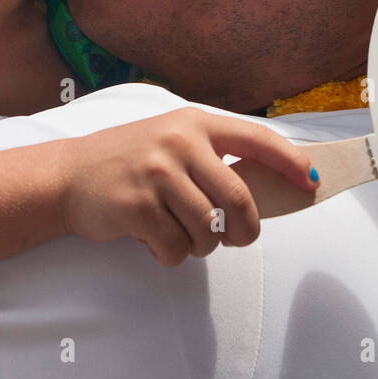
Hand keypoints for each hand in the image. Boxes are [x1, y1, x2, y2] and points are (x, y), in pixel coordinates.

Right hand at [56, 108, 317, 265]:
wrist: (66, 175)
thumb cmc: (127, 162)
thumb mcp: (169, 140)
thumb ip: (210, 156)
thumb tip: (263, 186)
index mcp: (193, 122)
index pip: (256, 138)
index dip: (289, 160)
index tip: (311, 180)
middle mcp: (178, 142)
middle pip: (238, 199)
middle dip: (245, 230)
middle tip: (238, 239)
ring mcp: (156, 173)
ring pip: (208, 230)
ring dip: (200, 245)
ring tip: (178, 234)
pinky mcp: (137, 206)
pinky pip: (177, 248)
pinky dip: (171, 255)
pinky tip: (153, 241)